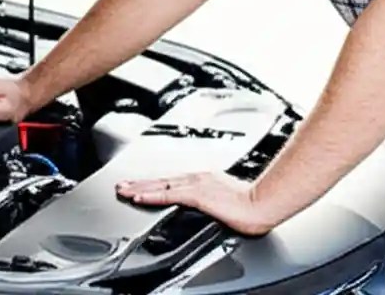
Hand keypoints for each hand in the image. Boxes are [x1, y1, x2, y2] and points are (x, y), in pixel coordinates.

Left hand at [115, 171, 275, 236]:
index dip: (153, 184)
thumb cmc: (251, 203)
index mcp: (203, 180)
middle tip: (122, 185)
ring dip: (140, 188)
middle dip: (140, 183)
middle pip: (162, 181)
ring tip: (124, 190)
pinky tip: (140, 197)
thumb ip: (212, 200)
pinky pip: (169, 196)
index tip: (139, 185)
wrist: (262, 203)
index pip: (172, 182)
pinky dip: (152, 196)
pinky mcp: (198, 195)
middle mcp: (197, 179)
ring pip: (161, 186)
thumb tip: (208, 205)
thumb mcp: (225, 199)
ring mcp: (196, 186)